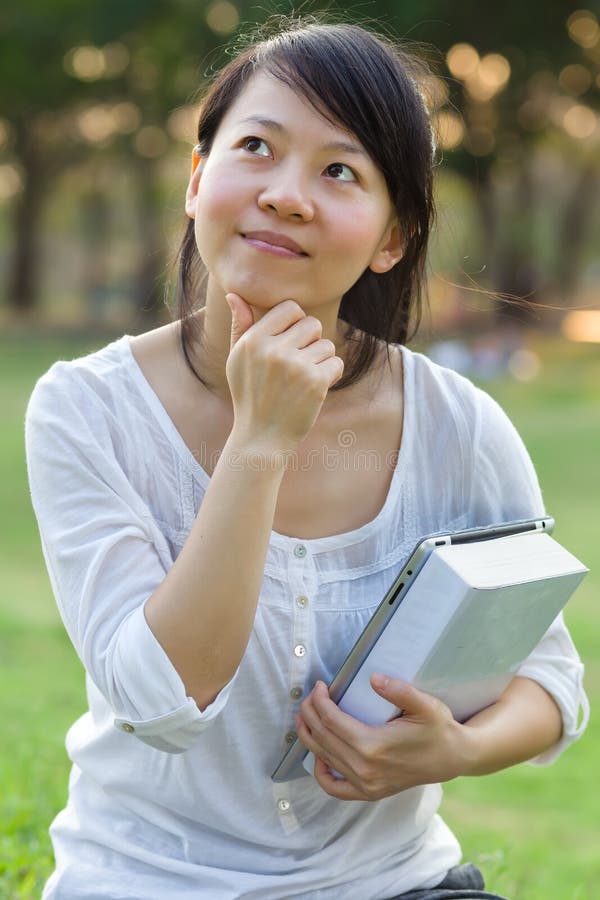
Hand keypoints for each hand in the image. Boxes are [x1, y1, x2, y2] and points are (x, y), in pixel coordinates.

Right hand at [224, 293, 343, 449]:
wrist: (261, 438)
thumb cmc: (249, 396)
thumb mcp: (237, 360)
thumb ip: (240, 326)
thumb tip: (233, 294)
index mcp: (253, 340)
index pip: (290, 308)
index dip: (296, 322)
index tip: (291, 341)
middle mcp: (273, 350)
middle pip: (312, 324)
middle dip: (310, 341)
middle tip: (298, 364)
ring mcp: (295, 366)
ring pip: (326, 345)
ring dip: (321, 361)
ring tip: (303, 379)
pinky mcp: (315, 382)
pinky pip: (336, 363)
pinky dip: (330, 376)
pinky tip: (313, 390)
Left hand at [295, 675, 471, 800]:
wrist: (452, 758)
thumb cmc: (438, 729)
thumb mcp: (425, 705)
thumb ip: (399, 690)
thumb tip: (373, 678)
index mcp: (374, 746)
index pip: (332, 721)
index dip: (320, 701)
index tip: (320, 685)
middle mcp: (364, 769)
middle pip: (323, 738)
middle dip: (310, 713)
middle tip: (310, 696)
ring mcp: (365, 784)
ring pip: (323, 759)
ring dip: (309, 736)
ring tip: (305, 717)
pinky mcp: (368, 793)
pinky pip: (334, 788)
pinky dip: (321, 773)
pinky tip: (319, 755)